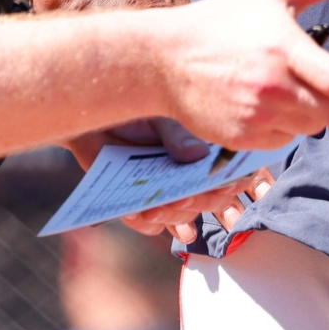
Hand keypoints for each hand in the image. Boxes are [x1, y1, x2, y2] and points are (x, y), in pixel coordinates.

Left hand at [61, 118, 276, 243]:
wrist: (95, 109)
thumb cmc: (136, 105)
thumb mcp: (162, 112)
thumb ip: (178, 134)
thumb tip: (197, 155)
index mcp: (207, 149)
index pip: (233, 174)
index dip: (231, 184)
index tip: (222, 185)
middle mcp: (192, 173)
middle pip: (212, 201)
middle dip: (199, 204)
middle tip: (182, 198)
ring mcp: (168, 189)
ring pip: (183, 217)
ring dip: (172, 217)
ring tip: (154, 209)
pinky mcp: (141, 201)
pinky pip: (150, 224)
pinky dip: (146, 224)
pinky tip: (141, 214)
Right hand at [149, 0, 328, 148]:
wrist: (163, 59)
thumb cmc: (223, 21)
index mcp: (283, 48)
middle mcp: (272, 87)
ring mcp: (256, 116)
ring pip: (312, 127)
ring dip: (322, 114)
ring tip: (302, 89)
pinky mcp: (243, 138)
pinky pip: (284, 140)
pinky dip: (291, 126)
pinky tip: (273, 103)